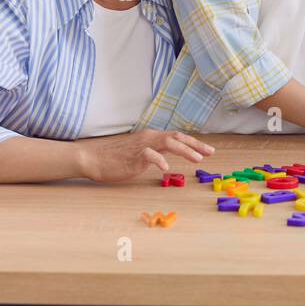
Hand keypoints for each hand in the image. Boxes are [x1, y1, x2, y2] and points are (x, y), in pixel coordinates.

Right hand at [76, 130, 212, 182]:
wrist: (94, 158)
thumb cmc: (115, 158)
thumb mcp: (139, 153)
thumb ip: (153, 152)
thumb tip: (165, 158)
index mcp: (152, 137)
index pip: (177, 137)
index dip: (193, 143)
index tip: (208, 151)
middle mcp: (149, 138)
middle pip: (177, 137)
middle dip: (196, 145)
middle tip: (210, 153)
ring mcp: (142, 146)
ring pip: (168, 143)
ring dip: (185, 150)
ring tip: (198, 159)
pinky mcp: (133, 156)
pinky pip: (150, 155)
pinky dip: (159, 160)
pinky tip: (166, 168)